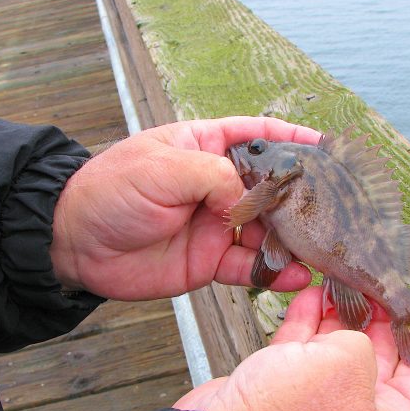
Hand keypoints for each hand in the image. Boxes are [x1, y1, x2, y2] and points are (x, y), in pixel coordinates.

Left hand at [49, 117, 320, 299]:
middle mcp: (217, 185)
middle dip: (302, 197)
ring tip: (321, 247)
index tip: (329, 148)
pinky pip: (249, 267)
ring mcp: (217, 225)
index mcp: (206, 146)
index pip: (259, 135)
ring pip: (267, 232)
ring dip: (293, 240)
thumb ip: (215, 177)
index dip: (294, 139)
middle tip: (334, 209)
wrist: (75, 244)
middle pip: (272, 188)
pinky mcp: (210, 261)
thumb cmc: (111, 190)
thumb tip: (253, 204)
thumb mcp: (164, 168)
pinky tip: (294, 275)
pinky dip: (272, 272)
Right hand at [173, 286, 409, 410]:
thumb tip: (350, 332)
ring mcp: (317, 409)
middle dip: (375, 322)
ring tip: (341, 285)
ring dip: (337, 318)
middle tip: (375, 289)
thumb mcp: (351, 363)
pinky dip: (307, 324)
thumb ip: (363, 339)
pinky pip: (302, 353)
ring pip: (334, 355)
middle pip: (377, 363)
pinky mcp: (281, 395)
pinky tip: (312, 297)